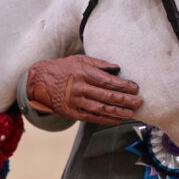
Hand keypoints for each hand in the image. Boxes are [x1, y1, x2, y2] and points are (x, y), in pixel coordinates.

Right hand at [26, 56, 142, 124]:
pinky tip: (117, 119)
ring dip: (118, 112)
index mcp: (83, 72)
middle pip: (107, 96)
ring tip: (131, 113)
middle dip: (125, 100)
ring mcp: (75, 101)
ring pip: (101, 109)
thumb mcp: (79, 59)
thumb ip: (99, 63)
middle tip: (139, 102)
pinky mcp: (72, 112)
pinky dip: (106, 119)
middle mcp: (79, 87)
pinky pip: (92, 117)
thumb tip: (118, 68)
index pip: (108, 81)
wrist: (39, 81)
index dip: (123, 85)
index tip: (135, 88)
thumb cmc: (63, 68)